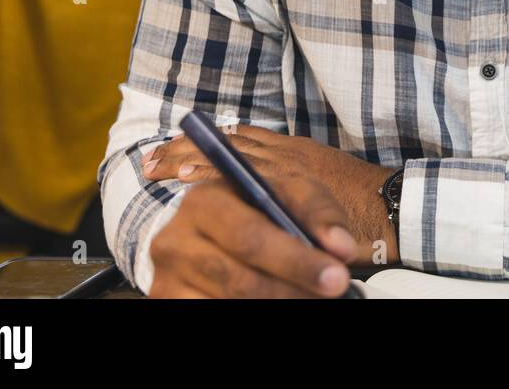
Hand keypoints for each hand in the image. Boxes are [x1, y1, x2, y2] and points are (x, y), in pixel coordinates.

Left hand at [143, 125, 398, 266]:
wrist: (393, 208)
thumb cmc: (363, 206)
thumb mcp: (323, 190)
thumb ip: (294, 194)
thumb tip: (269, 207)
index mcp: (293, 153)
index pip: (239, 142)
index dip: (204, 146)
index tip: (172, 152)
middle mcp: (284, 154)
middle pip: (224, 145)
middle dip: (185, 150)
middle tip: (150, 159)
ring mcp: (285, 167)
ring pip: (227, 155)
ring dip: (189, 159)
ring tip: (156, 166)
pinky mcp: (289, 184)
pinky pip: (245, 176)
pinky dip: (215, 175)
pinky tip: (190, 179)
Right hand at [147, 173, 359, 297]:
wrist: (208, 231)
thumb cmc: (258, 208)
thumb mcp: (289, 194)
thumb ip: (319, 213)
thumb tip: (341, 248)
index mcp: (203, 201)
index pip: (248, 236)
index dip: (294, 260)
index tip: (336, 276)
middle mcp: (174, 240)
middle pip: (238, 279)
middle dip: (291, 289)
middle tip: (332, 293)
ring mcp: (167, 278)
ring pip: (228, 303)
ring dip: (277, 304)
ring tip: (310, 299)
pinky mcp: (167, 302)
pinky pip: (212, 313)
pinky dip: (251, 313)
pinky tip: (280, 304)